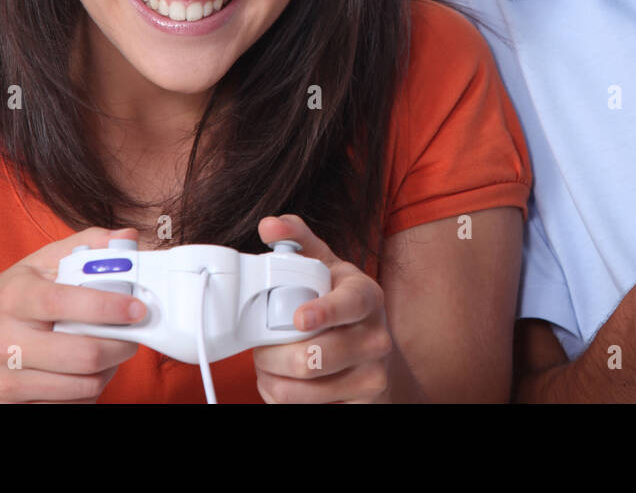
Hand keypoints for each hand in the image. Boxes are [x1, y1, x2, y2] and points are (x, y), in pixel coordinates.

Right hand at [0, 227, 145, 401]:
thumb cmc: (5, 303)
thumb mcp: (35, 265)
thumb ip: (85, 246)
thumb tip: (128, 237)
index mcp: (13, 298)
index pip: (64, 302)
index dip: (107, 307)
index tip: (137, 309)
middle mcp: (5, 341)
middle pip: (84, 354)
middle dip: (122, 345)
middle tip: (132, 335)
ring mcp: (6, 379)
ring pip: (84, 384)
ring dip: (111, 369)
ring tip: (112, 351)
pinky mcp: (13, 406)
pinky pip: (72, 406)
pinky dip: (91, 390)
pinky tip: (89, 372)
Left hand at [251, 214, 394, 402]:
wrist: (376, 357)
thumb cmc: (343, 307)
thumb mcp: (327, 270)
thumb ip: (298, 242)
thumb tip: (269, 225)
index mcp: (367, 296)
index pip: (350, 305)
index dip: (324, 311)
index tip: (299, 318)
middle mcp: (376, 337)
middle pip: (313, 356)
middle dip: (270, 354)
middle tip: (258, 346)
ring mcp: (372, 375)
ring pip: (304, 388)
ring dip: (270, 379)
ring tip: (267, 365)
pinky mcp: (362, 405)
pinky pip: (306, 410)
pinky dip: (283, 398)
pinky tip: (285, 384)